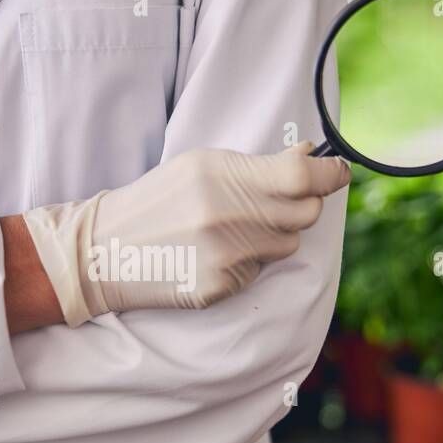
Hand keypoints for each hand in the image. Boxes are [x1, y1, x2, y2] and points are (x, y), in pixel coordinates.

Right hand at [21, 142, 350, 324]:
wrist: (105, 250)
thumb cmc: (157, 202)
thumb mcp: (199, 166)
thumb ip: (257, 165)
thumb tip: (310, 155)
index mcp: (222, 174)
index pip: (302, 176)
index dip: (330, 173)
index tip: (337, 171)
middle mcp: (228, 215)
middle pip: (306, 212)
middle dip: (301, 205)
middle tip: (273, 202)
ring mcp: (226, 255)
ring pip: (287, 244)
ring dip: (272, 236)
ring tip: (231, 230)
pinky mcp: (221, 287)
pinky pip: (260, 271)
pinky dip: (247, 263)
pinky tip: (214, 255)